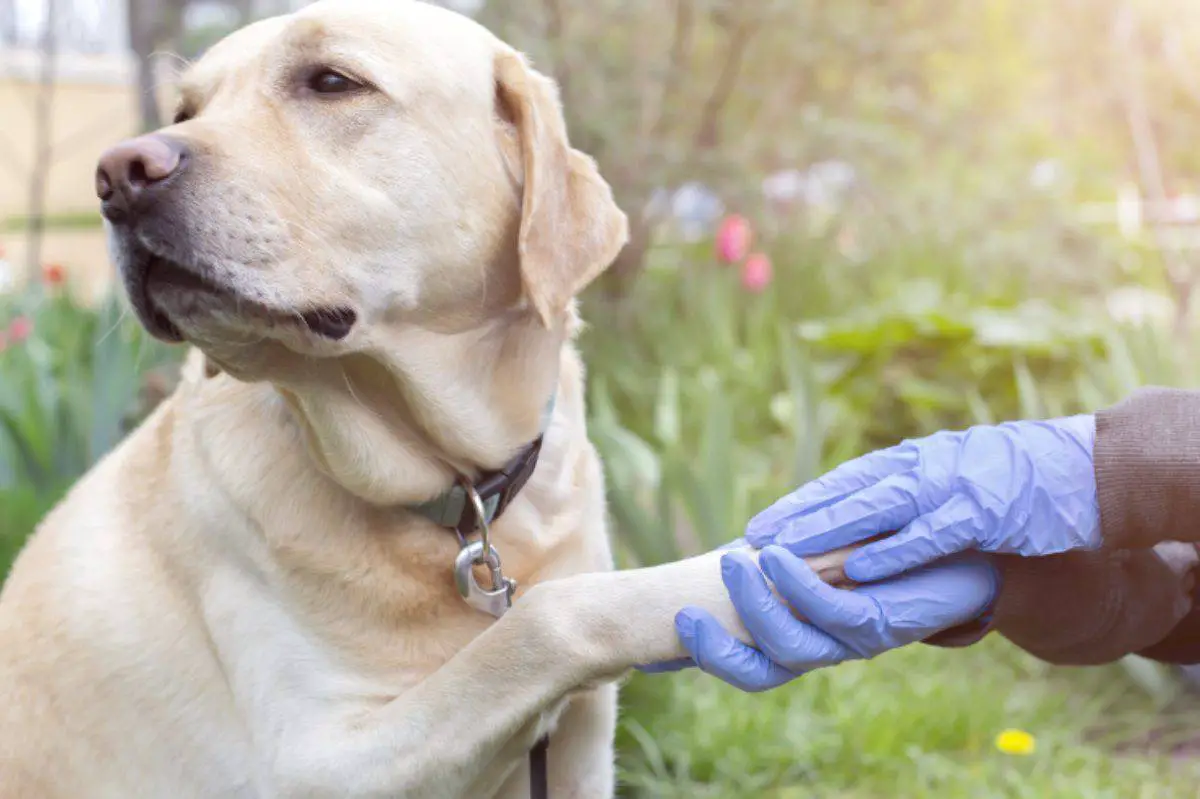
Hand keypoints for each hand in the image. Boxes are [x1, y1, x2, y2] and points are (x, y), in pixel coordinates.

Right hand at [663, 547, 997, 691]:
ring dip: (755, 609)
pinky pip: (829, 616)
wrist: (962, 546)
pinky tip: (776, 552)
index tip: (649, 655)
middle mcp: (818, 647)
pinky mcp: (880, 622)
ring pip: (788, 650)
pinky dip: (797, 587)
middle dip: (715, 652)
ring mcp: (848, 640)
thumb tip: (710, 560)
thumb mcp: (817, 550)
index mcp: (796, 632)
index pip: (739, 660)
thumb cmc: (882, 544)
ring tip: (736, 564)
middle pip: (757, 673)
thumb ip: (773, 557)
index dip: (697, 658)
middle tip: (684, 617)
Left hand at [745, 415, 1099, 582]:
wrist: (1088, 468)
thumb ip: (910, 494)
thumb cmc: (1016, 478)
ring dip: (827, 530)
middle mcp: (924, 467)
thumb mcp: (953, 475)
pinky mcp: (982, 512)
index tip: (760, 527)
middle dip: (798, 516)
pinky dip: (892, 550)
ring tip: (784, 552)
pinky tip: (857, 569)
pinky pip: (928, 534)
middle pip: (848, 491)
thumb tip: (865, 528)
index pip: (846, 481)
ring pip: (876, 507)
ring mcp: (951, 487)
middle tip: (752, 540)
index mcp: (915, 461)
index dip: (801, 503)